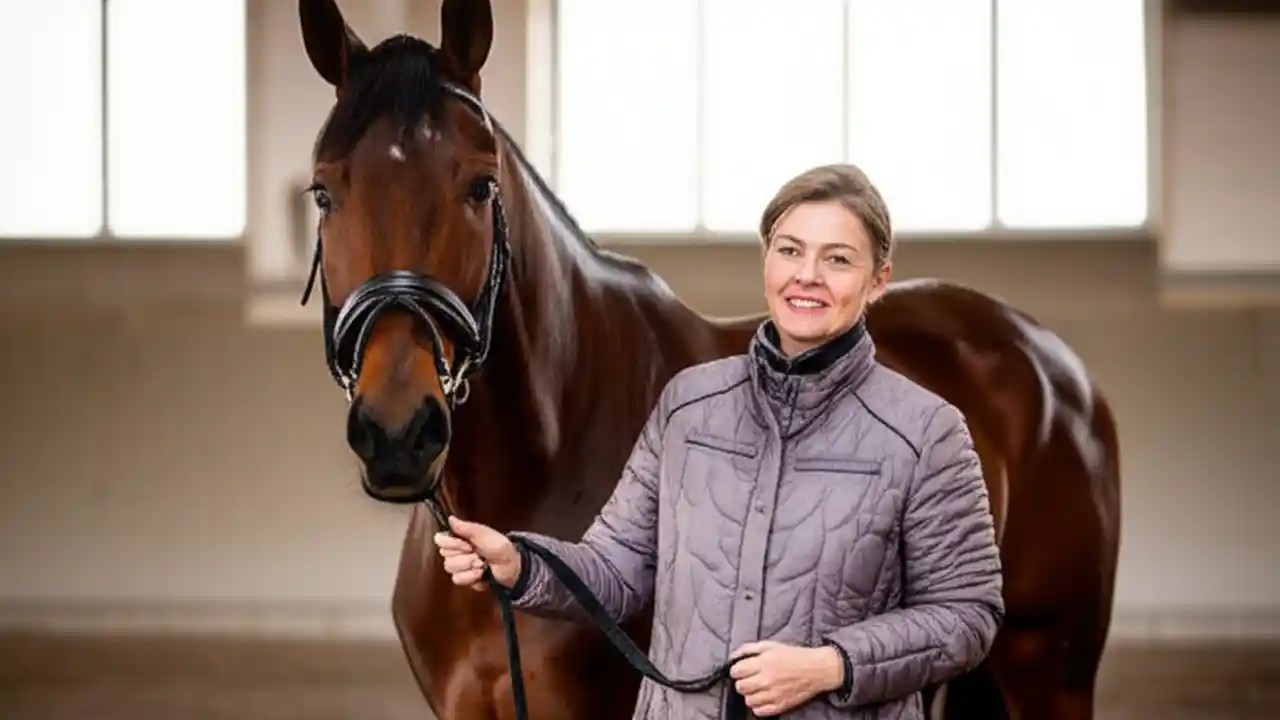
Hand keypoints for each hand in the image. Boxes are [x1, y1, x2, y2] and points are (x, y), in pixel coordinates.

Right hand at [433, 516, 521, 590]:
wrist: (512, 568)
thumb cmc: (501, 548)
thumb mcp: (485, 535)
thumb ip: (467, 528)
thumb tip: (451, 519)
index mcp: (461, 538)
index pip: (440, 539)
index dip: (452, 543)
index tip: (467, 544)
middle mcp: (458, 551)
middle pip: (445, 554)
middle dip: (463, 555)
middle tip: (478, 553)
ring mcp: (460, 566)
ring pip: (450, 567)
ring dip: (468, 566)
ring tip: (481, 564)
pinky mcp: (464, 579)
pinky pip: (457, 579)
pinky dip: (470, 577)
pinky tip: (480, 574)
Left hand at [728, 640, 843, 716]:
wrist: (817, 669)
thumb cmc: (793, 655)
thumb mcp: (770, 645)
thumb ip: (749, 649)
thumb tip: (733, 656)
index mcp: (763, 662)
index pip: (736, 672)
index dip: (737, 670)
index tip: (742, 669)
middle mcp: (767, 680)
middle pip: (740, 687)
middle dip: (742, 682)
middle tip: (750, 678)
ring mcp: (773, 694)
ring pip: (748, 701)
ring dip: (750, 694)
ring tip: (758, 688)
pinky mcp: (780, 705)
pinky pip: (759, 712)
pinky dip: (758, 706)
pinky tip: (764, 697)